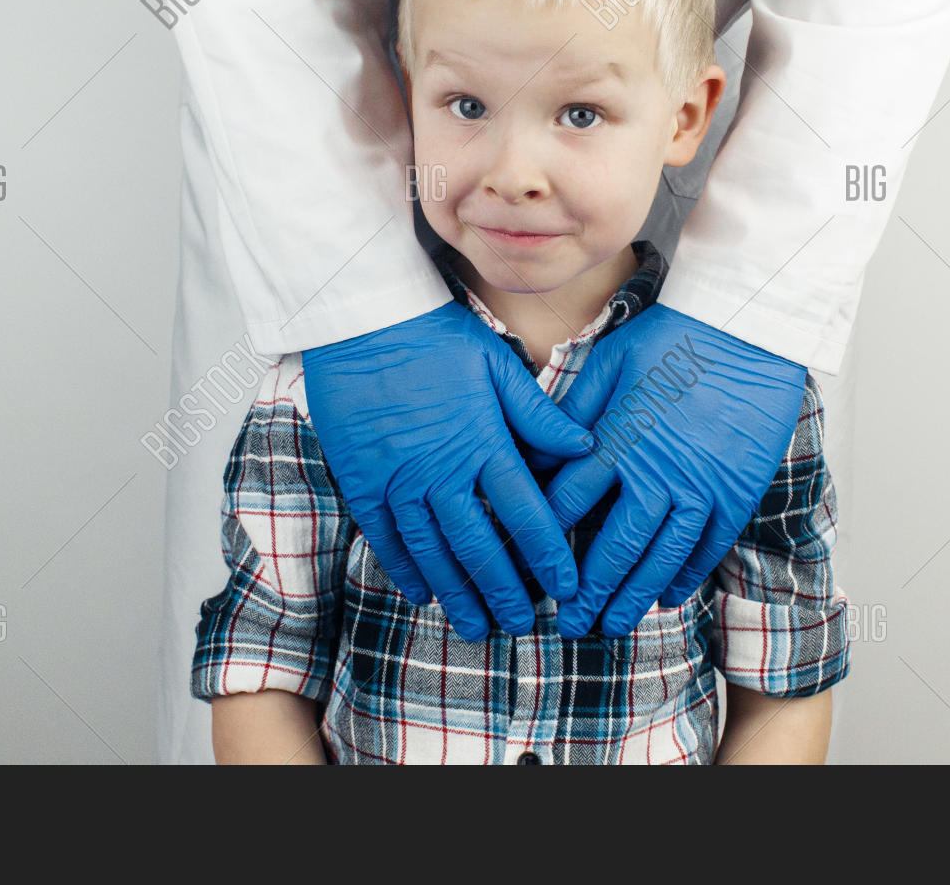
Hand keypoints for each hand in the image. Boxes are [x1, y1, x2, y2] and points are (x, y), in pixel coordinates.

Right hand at [301, 300, 591, 639]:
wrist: (364, 322)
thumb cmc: (436, 338)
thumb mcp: (498, 366)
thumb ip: (539, 415)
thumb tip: (586, 446)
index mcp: (483, 443)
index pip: (525, 513)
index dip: (547, 554)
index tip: (564, 585)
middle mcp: (442, 472)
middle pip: (480, 546)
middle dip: (504, 590)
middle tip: (521, 626)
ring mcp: (399, 480)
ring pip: (433, 552)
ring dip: (457, 594)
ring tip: (476, 626)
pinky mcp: (363, 481)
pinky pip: (385, 537)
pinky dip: (404, 569)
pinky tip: (421, 593)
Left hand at [538, 304, 806, 638]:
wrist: (750, 330)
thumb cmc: (673, 338)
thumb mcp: (609, 363)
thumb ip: (571, 414)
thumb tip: (534, 454)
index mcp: (617, 440)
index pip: (568, 504)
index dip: (544, 539)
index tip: (530, 565)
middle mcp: (658, 473)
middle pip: (614, 548)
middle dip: (588, 592)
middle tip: (569, 624)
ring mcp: (702, 487)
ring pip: (662, 559)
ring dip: (634, 597)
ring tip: (613, 625)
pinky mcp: (736, 491)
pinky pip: (708, 546)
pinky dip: (686, 575)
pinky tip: (668, 596)